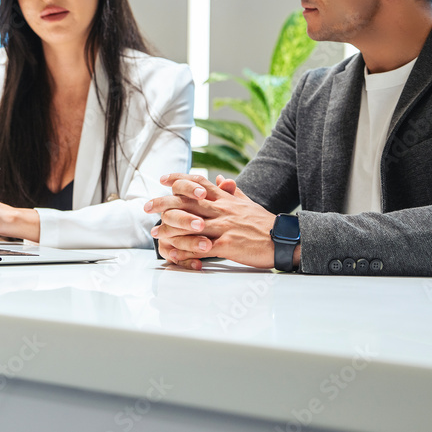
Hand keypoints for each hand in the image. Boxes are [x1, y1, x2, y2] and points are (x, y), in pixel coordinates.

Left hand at [146, 173, 277, 269]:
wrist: (284, 239)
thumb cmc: (265, 223)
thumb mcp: (248, 202)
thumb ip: (232, 191)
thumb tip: (222, 178)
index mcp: (226, 199)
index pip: (199, 184)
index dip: (180, 179)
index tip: (163, 178)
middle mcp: (223, 210)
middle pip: (188, 203)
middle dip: (165, 203)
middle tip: (147, 206)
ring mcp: (225, 227)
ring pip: (192, 225)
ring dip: (171, 229)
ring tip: (156, 233)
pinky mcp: (229, 245)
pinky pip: (202, 248)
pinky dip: (187, 250)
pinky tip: (174, 253)